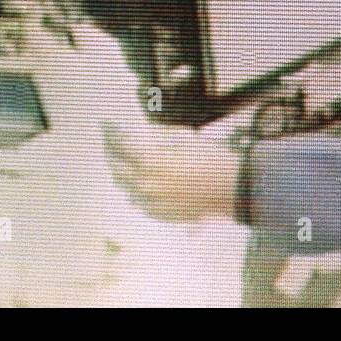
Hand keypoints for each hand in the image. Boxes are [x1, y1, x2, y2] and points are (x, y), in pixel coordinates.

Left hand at [103, 122, 240, 222]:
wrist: (232, 187)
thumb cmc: (211, 157)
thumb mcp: (184, 136)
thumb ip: (157, 135)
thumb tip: (140, 133)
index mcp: (148, 159)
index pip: (119, 145)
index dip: (112, 134)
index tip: (108, 127)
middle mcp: (143, 182)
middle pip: (116, 167)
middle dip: (113, 154)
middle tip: (112, 145)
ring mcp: (149, 201)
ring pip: (125, 187)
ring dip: (124, 173)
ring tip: (127, 162)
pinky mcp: (158, 213)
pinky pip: (138, 201)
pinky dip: (137, 190)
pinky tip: (145, 182)